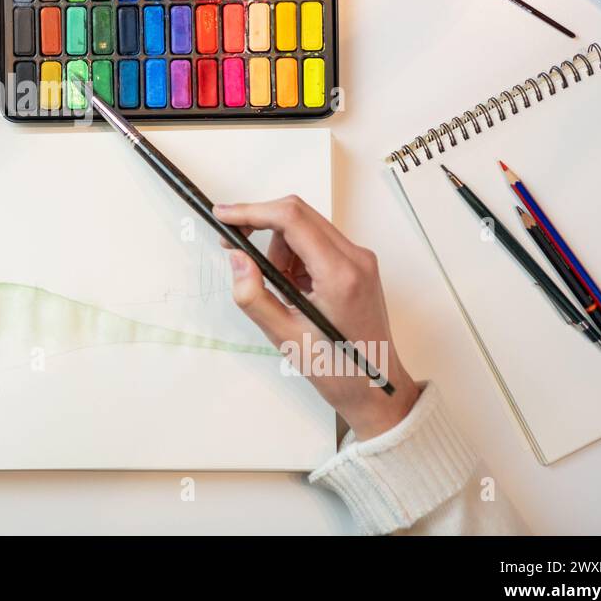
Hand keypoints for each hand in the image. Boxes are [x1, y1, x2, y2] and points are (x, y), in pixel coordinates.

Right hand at [215, 197, 420, 439]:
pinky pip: (317, 242)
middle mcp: (356, 258)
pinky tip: (293, 289)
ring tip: (278, 289)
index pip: (291, 219)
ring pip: (306, 227)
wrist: (376, 388)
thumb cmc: (338, 370)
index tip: (223, 216)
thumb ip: (254, 296)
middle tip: (234, 246)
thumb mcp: (285, 338)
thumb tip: (237, 258)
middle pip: (298, 214)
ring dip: (280, 249)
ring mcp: (360, 259)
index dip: (252, 212)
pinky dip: (295, 257)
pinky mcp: (358, 265)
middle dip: (261, 225)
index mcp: (340, 275)